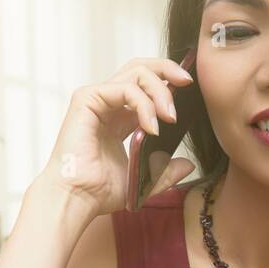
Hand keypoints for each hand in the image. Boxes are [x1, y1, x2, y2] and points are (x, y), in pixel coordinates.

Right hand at [37, 56, 195, 217]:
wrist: (78, 199)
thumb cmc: (99, 191)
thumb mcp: (144, 179)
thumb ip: (165, 171)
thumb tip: (188, 164)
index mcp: (119, 116)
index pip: (146, 84)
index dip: (168, 80)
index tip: (190, 88)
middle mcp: (108, 103)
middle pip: (141, 68)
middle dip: (167, 69)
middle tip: (187, 83)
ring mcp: (97, 99)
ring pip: (136, 73)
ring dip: (160, 91)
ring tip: (170, 117)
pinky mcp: (87, 99)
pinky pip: (124, 88)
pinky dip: (143, 104)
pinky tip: (152, 127)